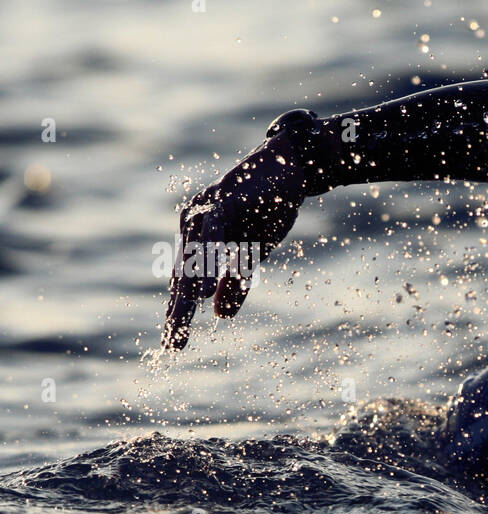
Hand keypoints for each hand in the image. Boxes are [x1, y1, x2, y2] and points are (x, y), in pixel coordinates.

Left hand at [163, 114, 312, 348]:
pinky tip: (203, 281)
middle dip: (178, 311)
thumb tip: (220, 315)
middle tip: (172, 345)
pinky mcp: (224, 199)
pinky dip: (207, 257)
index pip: (186, 284)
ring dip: (187, 290)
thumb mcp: (254, 253)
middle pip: (182, 275)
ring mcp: (206, 211)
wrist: (289, 167)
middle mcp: (193, 226)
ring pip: (193, 257)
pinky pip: (213, 232)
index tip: (174, 347)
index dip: (180, 315)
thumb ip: (236, 282)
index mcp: (198, 240)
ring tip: (181, 320)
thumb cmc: (268, 209)